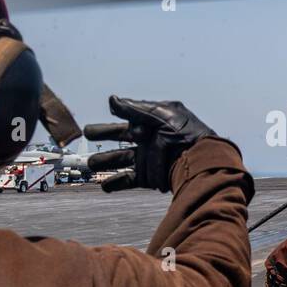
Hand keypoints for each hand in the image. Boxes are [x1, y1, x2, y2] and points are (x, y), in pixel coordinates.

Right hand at [84, 96, 214, 192]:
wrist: (200, 161)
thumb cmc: (185, 133)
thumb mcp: (161, 115)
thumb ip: (134, 110)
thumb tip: (111, 100)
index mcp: (152, 121)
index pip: (128, 119)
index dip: (119, 121)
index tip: (122, 130)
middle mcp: (148, 139)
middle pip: (120, 136)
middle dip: (103, 134)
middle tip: (87, 132)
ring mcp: (147, 159)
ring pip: (120, 159)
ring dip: (104, 161)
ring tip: (90, 164)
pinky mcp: (148, 177)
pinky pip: (128, 180)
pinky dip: (116, 183)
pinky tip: (103, 185)